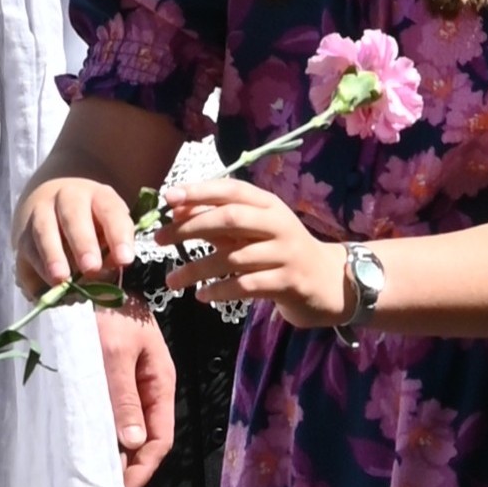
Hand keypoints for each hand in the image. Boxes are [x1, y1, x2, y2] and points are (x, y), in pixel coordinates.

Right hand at [16, 173, 138, 296]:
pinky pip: (26, 254)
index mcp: (97, 195)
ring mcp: (39, 214)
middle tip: (91, 268)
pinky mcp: (22, 236)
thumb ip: (115, 247)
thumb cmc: (93, 221)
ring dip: (52, 256)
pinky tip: (47, 292)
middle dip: (82, 243)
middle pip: (73, 217)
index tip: (125, 260)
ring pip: (43, 232)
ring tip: (61, 279)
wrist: (52, 203)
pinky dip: (35, 273)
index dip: (118, 236)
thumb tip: (110, 276)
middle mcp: (66, 198)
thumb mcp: (110, 225)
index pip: (110, 211)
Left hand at [97, 306, 175, 486]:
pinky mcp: (108, 380)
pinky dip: (98, 433)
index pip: (160, 439)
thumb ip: (123, 398)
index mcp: (159, 381)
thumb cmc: (102, 312)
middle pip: (143, 439)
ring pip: (125, 430)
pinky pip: (108, 415)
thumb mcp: (113, 354)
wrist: (84, 279)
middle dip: (126, 466)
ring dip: (110, 451)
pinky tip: (82, 444)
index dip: (142, 468)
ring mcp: (128, 384)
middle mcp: (147, 388)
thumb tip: (133, 445)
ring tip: (88, 473)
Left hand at [163, 174, 351, 328]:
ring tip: (172, 280)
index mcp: (269, 205)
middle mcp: (279, 224)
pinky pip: (247, 286)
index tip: (168, 198)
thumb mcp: (253, 232)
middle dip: (191, 227)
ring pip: (234, 257)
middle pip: (231, 218)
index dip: (199, 191)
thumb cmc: (281, 252)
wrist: (327, 282)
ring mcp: (286, 254)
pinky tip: (202, 296)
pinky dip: (220, 290)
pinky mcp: (289, 283)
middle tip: (159, 239)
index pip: (232, 190)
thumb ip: (219, 222)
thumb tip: (177, 212)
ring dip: (197, 268)